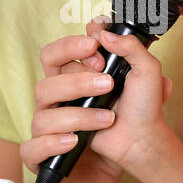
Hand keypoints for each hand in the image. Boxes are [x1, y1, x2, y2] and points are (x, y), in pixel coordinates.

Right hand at [20, 20, 171, 182]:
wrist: (141, 146)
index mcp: (75, 74)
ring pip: (44, 109)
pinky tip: (75, 139)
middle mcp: (60, 95)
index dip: (72, 47)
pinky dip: (53, 142)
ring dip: (78, 113)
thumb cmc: (141, 110)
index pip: (55, 53)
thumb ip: (131, 47)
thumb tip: (105, 34)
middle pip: (47, 76)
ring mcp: (51, 121)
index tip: (95, 46)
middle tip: (106, 81)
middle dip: (76, 77)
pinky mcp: (47, 148)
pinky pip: (34, 145)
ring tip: (107, 117)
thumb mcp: (147, 73)